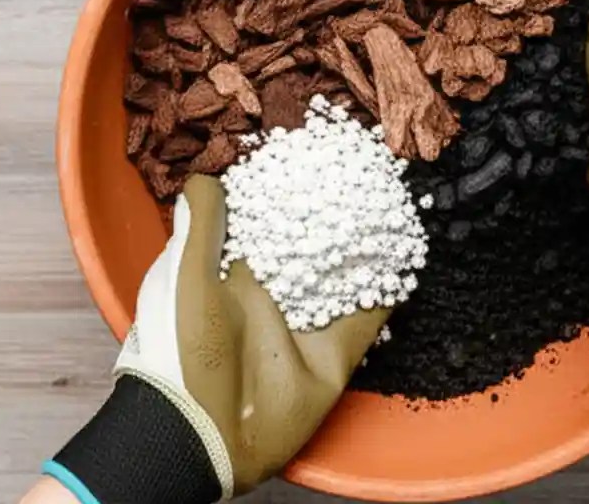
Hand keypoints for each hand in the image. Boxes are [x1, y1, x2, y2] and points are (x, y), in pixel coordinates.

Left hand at [44, 175, 387, 503]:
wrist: (200, 431)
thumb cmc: (182, 347)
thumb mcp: (184, 276)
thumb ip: (200, 227)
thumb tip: (209, 177)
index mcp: (233, 273)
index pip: (268, 222)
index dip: (290, 192)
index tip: (315, 156)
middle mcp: (273, 295)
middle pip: (312, 246)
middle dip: (337, 215)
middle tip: (366, 172)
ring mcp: (305, 325)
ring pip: (344, 276)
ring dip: (368, 246)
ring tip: (393, 203)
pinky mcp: (333, 357)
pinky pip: (366, 318)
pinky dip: (388, 290)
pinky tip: (406, 256)